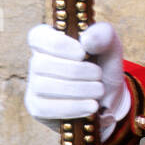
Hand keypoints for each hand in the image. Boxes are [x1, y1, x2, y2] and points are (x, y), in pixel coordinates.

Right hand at [24, 21, 130, 143]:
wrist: (108, 98)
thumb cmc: (103, 66)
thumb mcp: (110, 47)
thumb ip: (103, 36)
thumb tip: (86, 40)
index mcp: (49, 40)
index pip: (37, 36)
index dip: (58, 45)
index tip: (82, 53)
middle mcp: (36, 61)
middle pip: (41, 64)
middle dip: (75, 71)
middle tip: (98, 75)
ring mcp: (34, 86)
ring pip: (43, 87)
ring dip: (77, 90)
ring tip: (99, 90)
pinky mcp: (37, 107)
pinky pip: (46, 108)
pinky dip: (73, 107)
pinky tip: (91, 106)